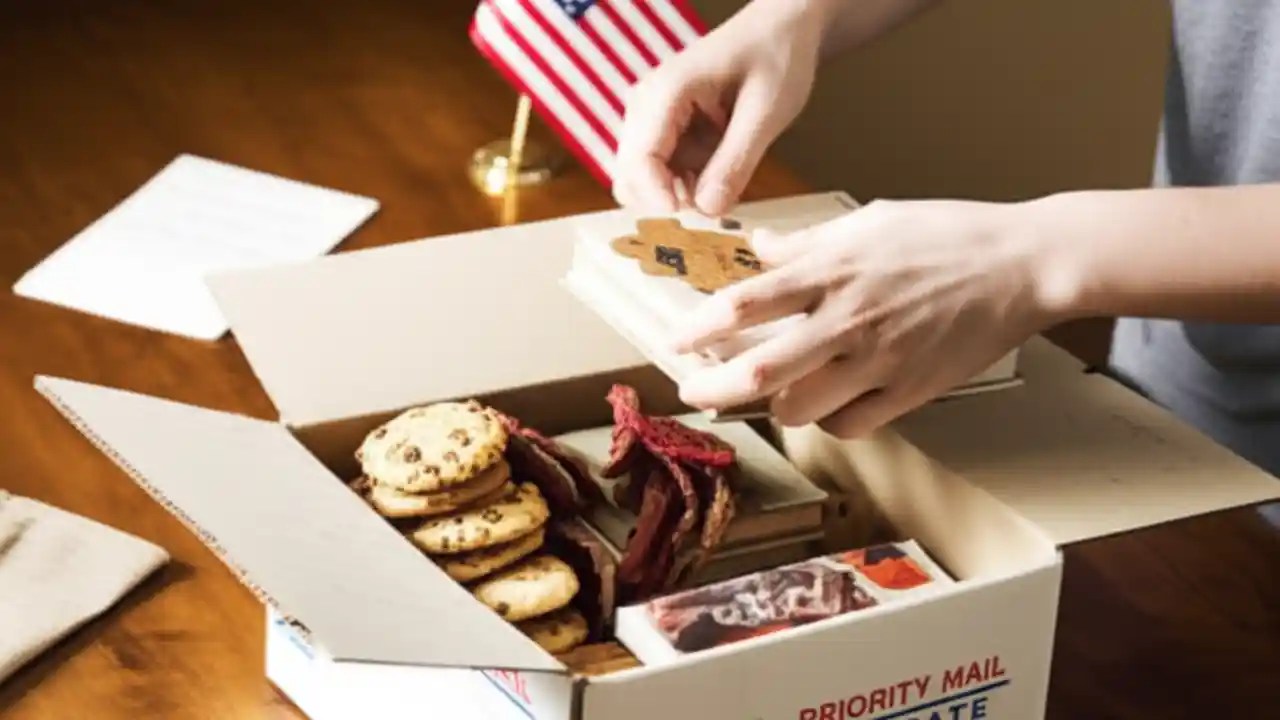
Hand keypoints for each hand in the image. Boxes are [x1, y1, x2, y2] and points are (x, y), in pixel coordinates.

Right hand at [612, 0, 830, 215]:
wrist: (781, 30)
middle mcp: (646, 105)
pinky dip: (685, 185)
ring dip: (678, 194)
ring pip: (641, 179)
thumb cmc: (776, 57)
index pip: (638, 160)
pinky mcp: (664, 129)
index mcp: (666, 92)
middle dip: (668, 199)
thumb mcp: (766, 112)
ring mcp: (651, 117)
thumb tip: (707, 210)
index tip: (693, 214)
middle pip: (629, 175)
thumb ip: (736, 161)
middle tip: (716, 198)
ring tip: (723, 181)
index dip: (658, 197)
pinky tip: (719, 173)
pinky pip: (661, 172)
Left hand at [669, 199, 1057, 437]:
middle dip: (712, 388)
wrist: (1023, 265)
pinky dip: (830, 420)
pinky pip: (851, 425)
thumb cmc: (946, 235)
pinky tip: (828, 403)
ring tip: (771, 392)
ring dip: (775, 405)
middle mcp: (847, 321)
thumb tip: (757, 248)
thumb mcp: (869, 221)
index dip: (698, 329)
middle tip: (692, 391)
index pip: (743, 306)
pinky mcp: (910, 391)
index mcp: (832, 273)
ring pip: (800, 409)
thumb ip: (806, 244)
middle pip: (758, 373)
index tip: (674, 342)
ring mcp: (880, 362)